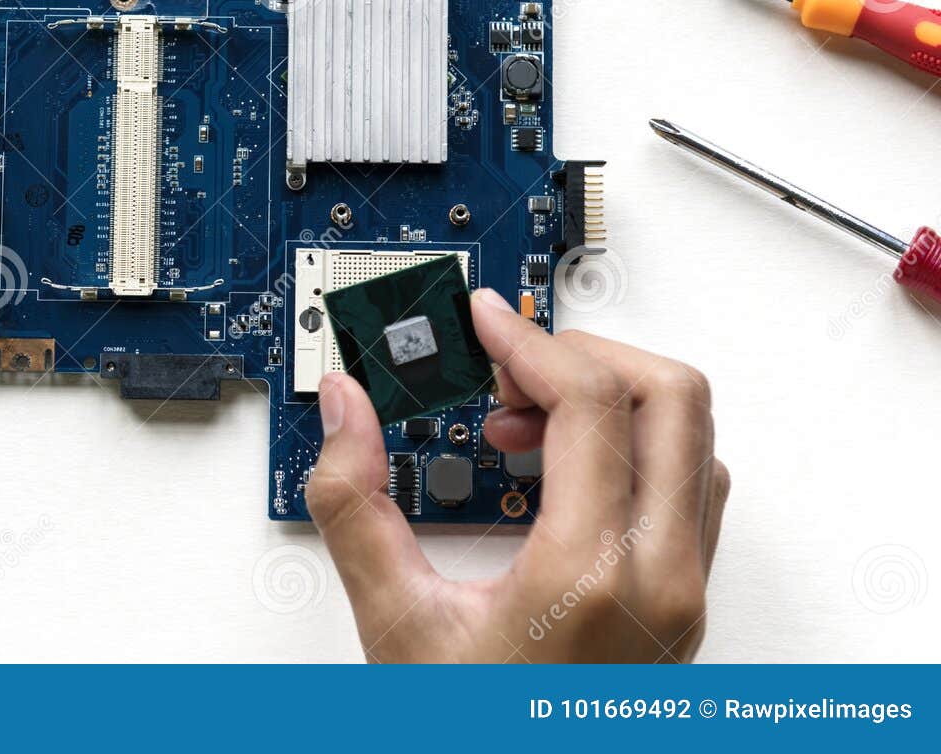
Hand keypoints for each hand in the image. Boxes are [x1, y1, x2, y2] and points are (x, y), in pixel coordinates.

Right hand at [307, 287, 727, 662]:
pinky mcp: (682, 599)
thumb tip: (344, 411)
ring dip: (611, 399)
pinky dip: (630, 445)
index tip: (485, 321)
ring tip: (522, 421)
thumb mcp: (395, 622)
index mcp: (592, 575)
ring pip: (690, 438)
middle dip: (585, 354)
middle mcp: (662, 579)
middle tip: (510, 361)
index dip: (533, 340)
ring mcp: (684, 591)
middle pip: (672, 398)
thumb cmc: (474, 732)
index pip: (594, 402)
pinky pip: (685, 483)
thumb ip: (354, 503)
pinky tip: (557, 468)